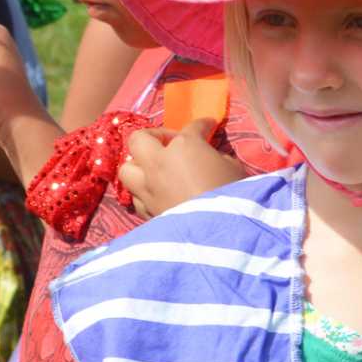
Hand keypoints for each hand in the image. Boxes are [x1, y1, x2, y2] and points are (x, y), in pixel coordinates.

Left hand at [117, 118, 249, 217]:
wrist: (219, 237)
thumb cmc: (232, 196)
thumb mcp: (234, 169)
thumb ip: (218, 158)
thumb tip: (211, 159)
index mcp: (183, 146)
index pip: (192, 127)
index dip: (203, 125)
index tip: (209, 126)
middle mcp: (158, 164)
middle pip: (139, 139)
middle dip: (154, 137)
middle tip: (172, 144)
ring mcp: (148, 189)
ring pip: (127, 169)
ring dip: (140, 166)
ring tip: (156, 170)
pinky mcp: (146, 213)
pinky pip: (136, 197)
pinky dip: (144, 193)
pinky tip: (158, 195)